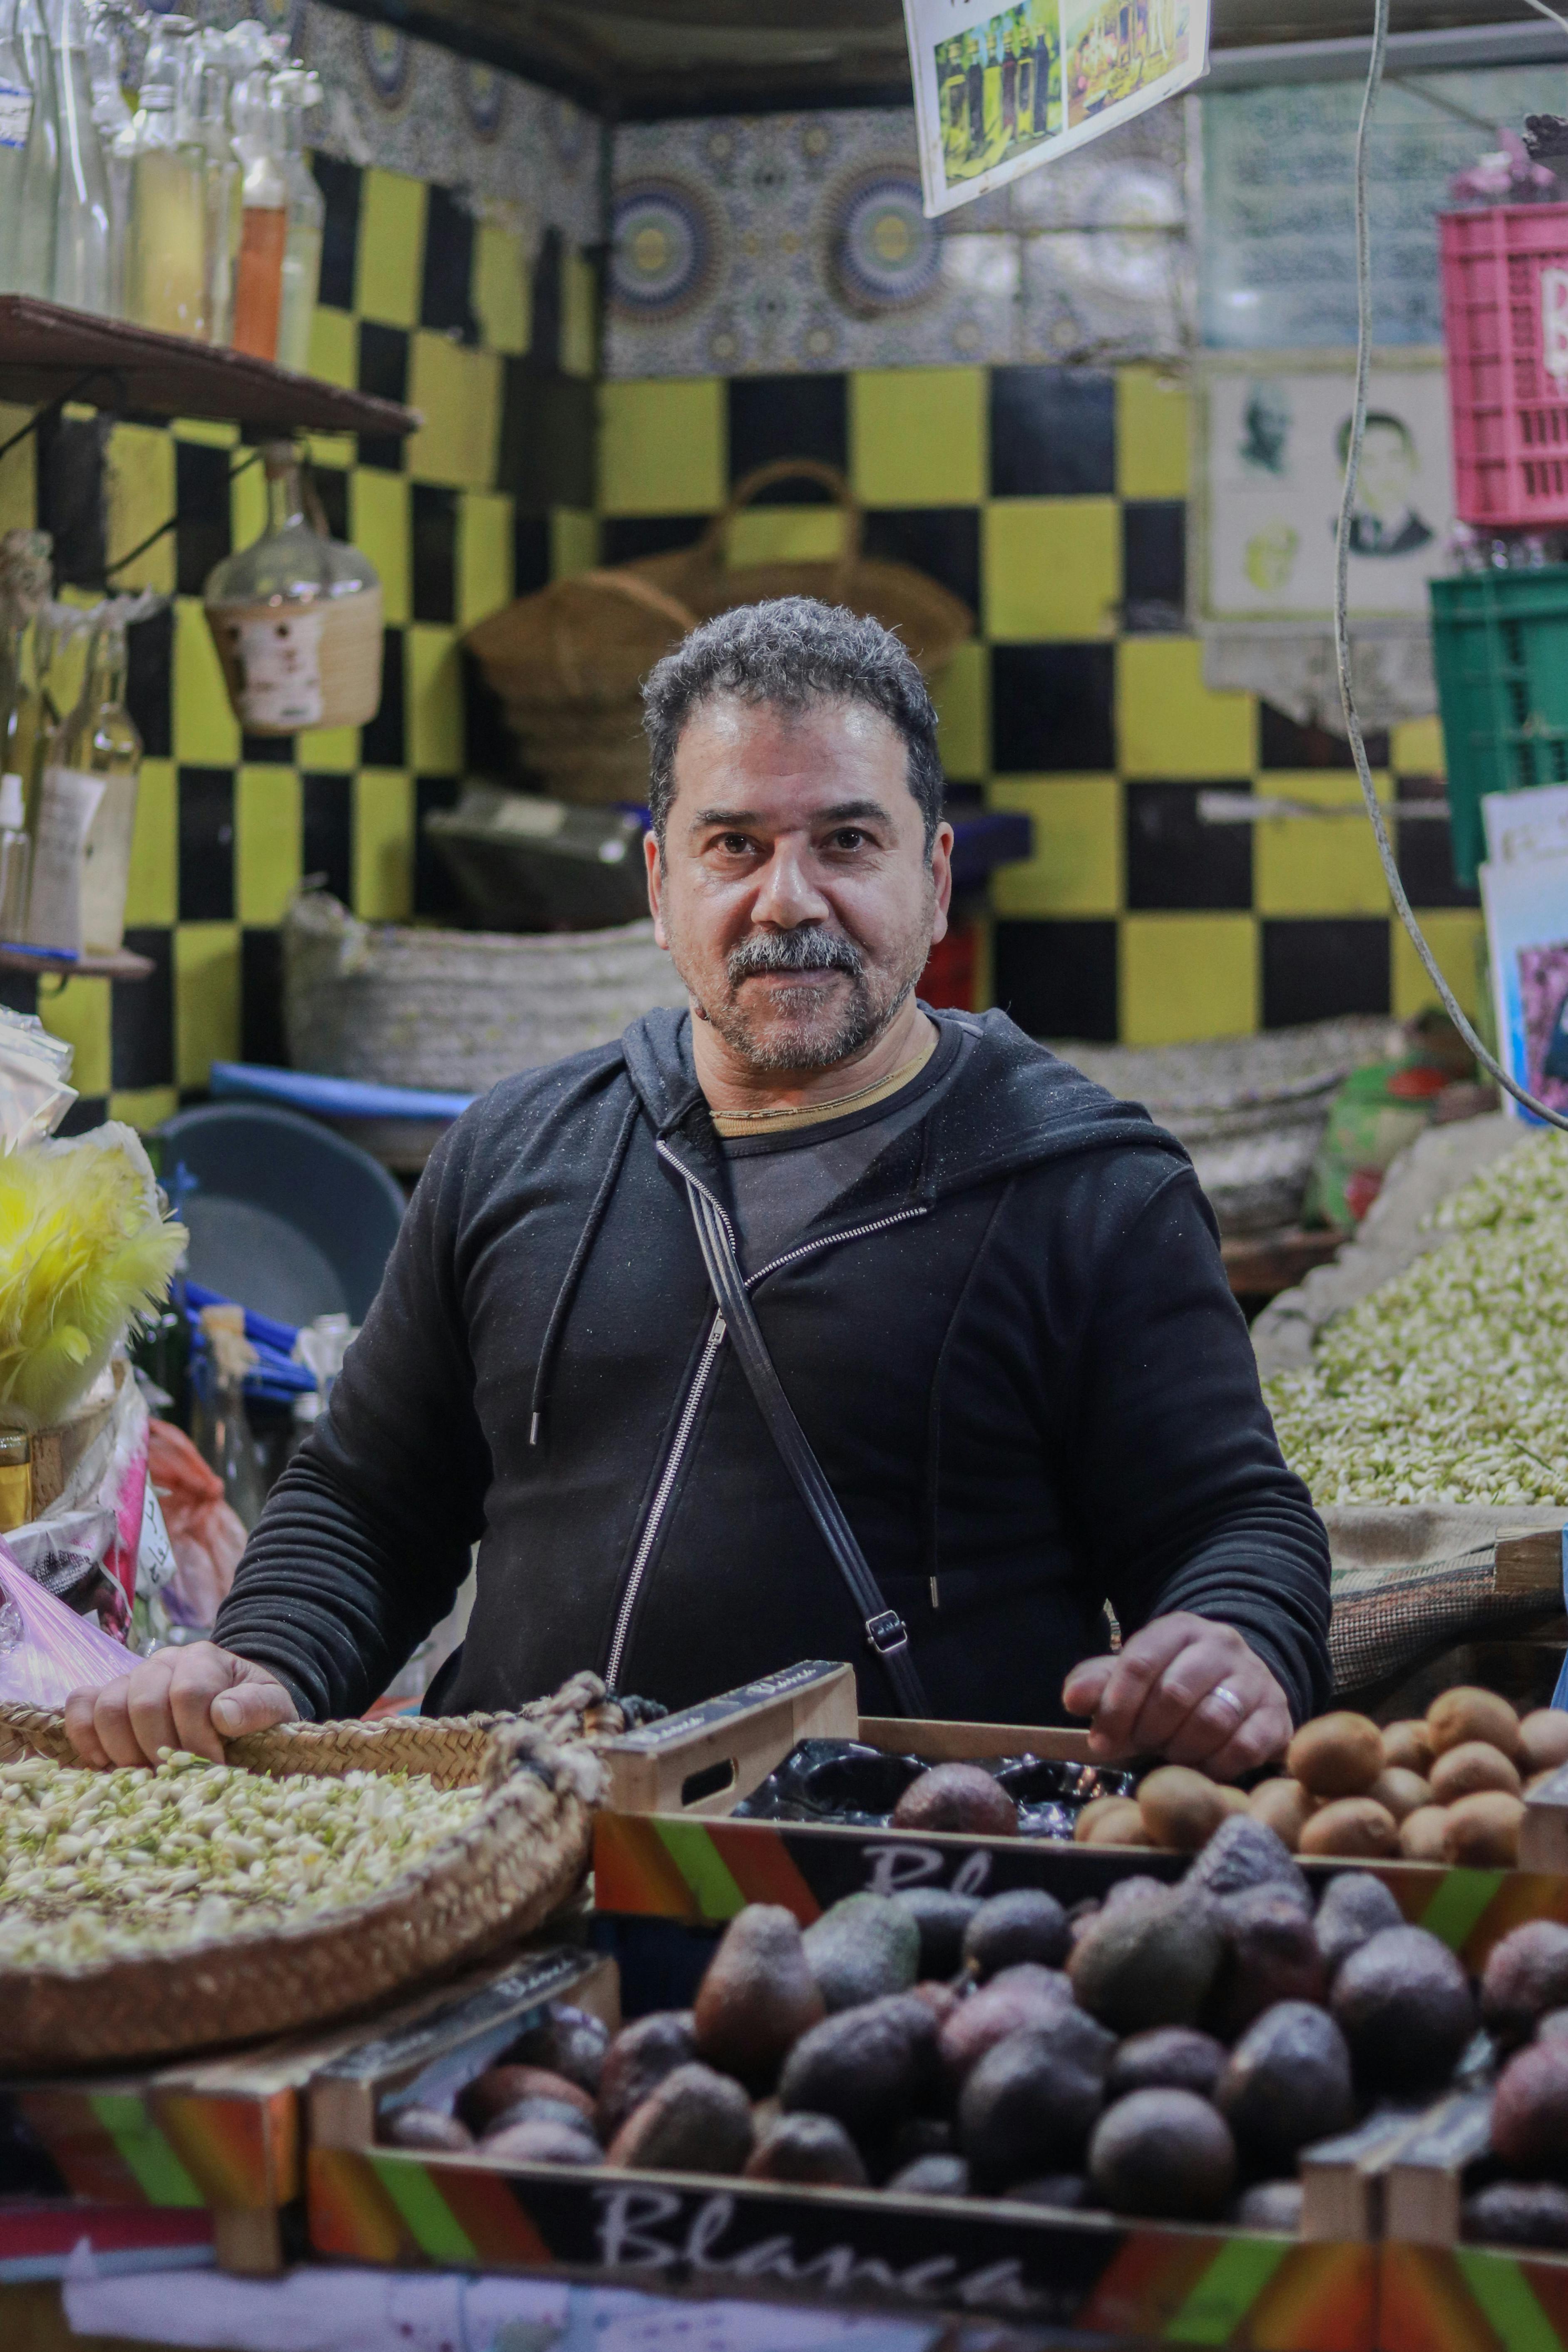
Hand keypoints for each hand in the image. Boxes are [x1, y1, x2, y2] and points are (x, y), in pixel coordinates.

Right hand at [64, 1643, 298, 1769]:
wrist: (232, 1705)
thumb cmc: (251, 1711)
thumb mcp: (271, 1706)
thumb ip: (256, 1707)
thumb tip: (223, 1715)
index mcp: (204, 1659)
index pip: (188, 1694)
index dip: (197, 1738)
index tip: (211, 1767)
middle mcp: (163, 1662)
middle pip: (143, 1703)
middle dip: (159, 1750)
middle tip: (175, 1778)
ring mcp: (130, 1677)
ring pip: (108, 1707)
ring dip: (124, 1750)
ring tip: (147, 1776)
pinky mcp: (106, 1696)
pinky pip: (79, 1704)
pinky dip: (86, 1736)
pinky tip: (107, 1764)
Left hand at [1062, 1612, 1290, 1781]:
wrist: (1239, 1680)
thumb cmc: (1173, 1681)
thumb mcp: (1133, 1674)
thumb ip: (1100, 1683)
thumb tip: (1072, 1699)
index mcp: (1178, 1629)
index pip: (1139, 1663)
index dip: (1115, 1708)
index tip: (1101, 1742)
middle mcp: (1221, 1645)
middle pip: (1175, 1693)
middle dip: (1148, 1731)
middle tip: (1140, 1747)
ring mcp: (1255, 1678)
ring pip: (1212, 1720)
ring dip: (1181, 1749)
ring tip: (1170, 1755)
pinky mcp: (1278, 1714)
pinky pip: (1246, 1746)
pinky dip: (1217, 1765)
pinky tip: (1202, 1767)